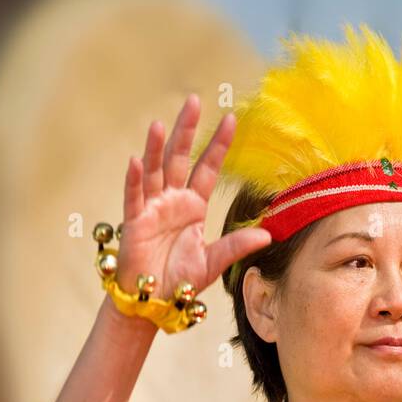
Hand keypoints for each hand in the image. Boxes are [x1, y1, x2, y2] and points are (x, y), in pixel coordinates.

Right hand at [114, 93, 271, 297]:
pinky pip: (134, 197)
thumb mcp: (214, 261)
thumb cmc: (179, 279)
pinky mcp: (135, 222)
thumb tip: (268, 235)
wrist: (154, 300)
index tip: (232, 120)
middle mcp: (172, 200)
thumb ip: (237, 246)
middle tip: (194, 101)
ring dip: (156, 148)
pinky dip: (134, 180)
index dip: (218, 145)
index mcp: (193, 206)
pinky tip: (136, 161)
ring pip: (154, 171)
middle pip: (178, 158)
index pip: (207, 168)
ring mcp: (152, 208)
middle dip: (186, 130)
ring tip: (160, 124)